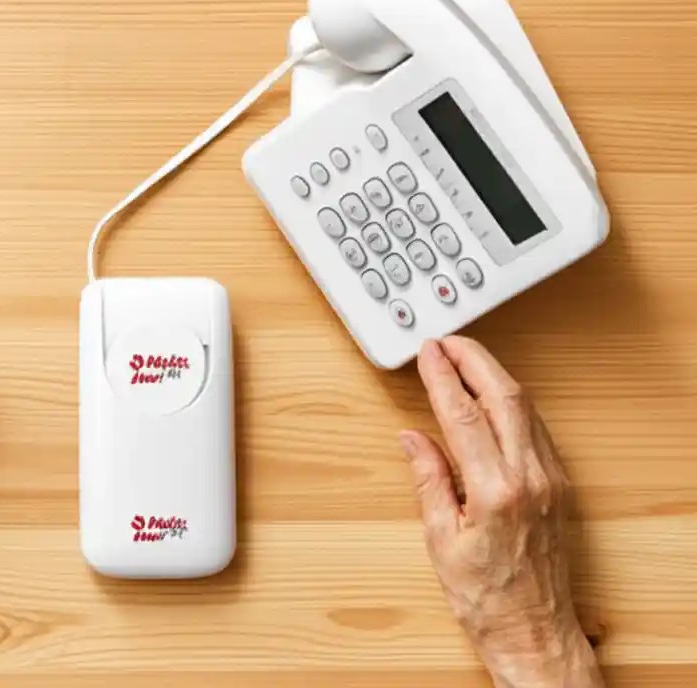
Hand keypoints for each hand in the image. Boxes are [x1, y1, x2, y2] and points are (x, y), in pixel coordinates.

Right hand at [400, 337, 602, 687]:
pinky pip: (537, 429)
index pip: (463, 414)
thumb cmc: (486, 598)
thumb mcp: (441, 540)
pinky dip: (513, 403)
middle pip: (504, 396)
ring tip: (466, 360)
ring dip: (495, 376)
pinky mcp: (559, 487)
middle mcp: (530, 479)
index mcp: (495, 491)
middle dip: (474, 360)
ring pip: (526, 408)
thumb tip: (414, 438)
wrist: (533, 631)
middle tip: (448, 342)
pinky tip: (494, 399)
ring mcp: (550, 481)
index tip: (428, 354)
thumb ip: (428, 479)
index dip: (442, 377)